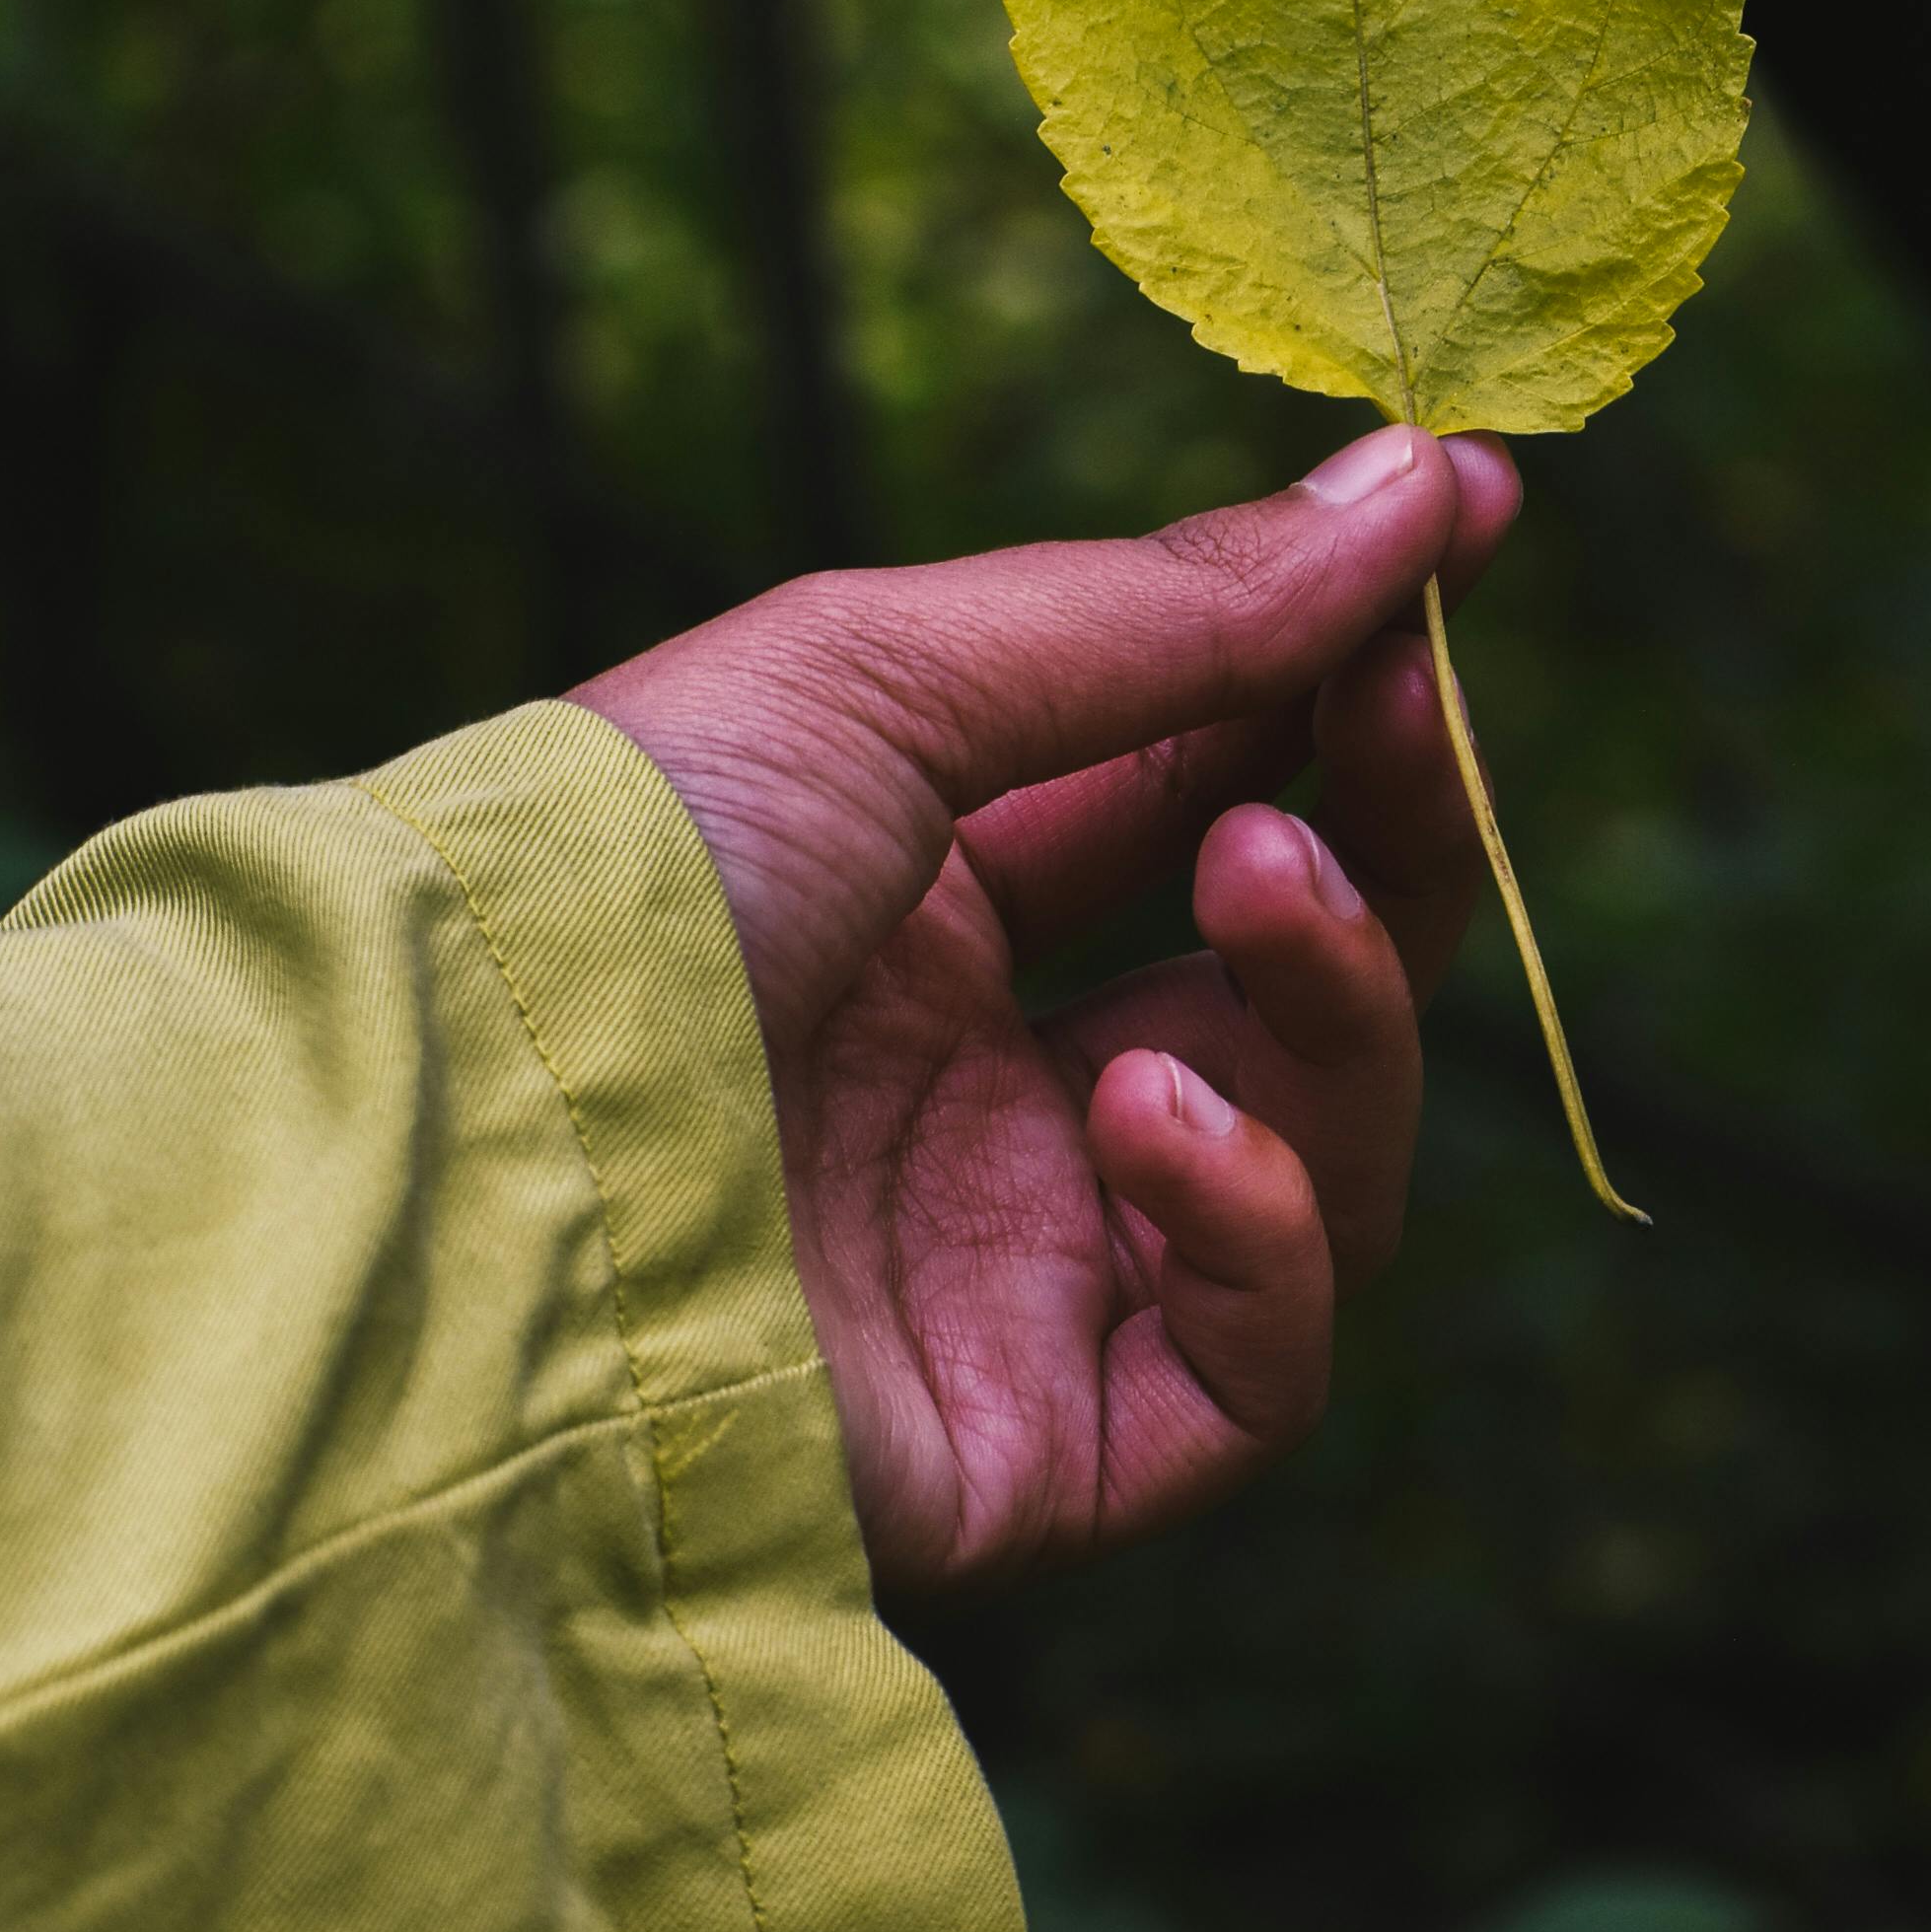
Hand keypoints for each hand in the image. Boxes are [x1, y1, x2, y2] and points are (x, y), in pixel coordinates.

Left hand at [571, 424, 1516, 1604]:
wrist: (464, 1143)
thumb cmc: (631, 867)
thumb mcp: (893, 674)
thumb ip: (1179, 610)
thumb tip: (1428, 480)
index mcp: (921, 902)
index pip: (1208, 792)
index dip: (1342, 680)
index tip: (1466, 538)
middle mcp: (977, 1094)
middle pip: (1297, 982)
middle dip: (1378, 833)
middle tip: (1396, 712)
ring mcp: (1011, 1280)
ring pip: (1321, 1163)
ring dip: (1334, 1005)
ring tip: (1249, 888)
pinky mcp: (1032, 1451)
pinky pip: (1256, 1369)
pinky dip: (1261, 1233)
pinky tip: (1144, 1133)